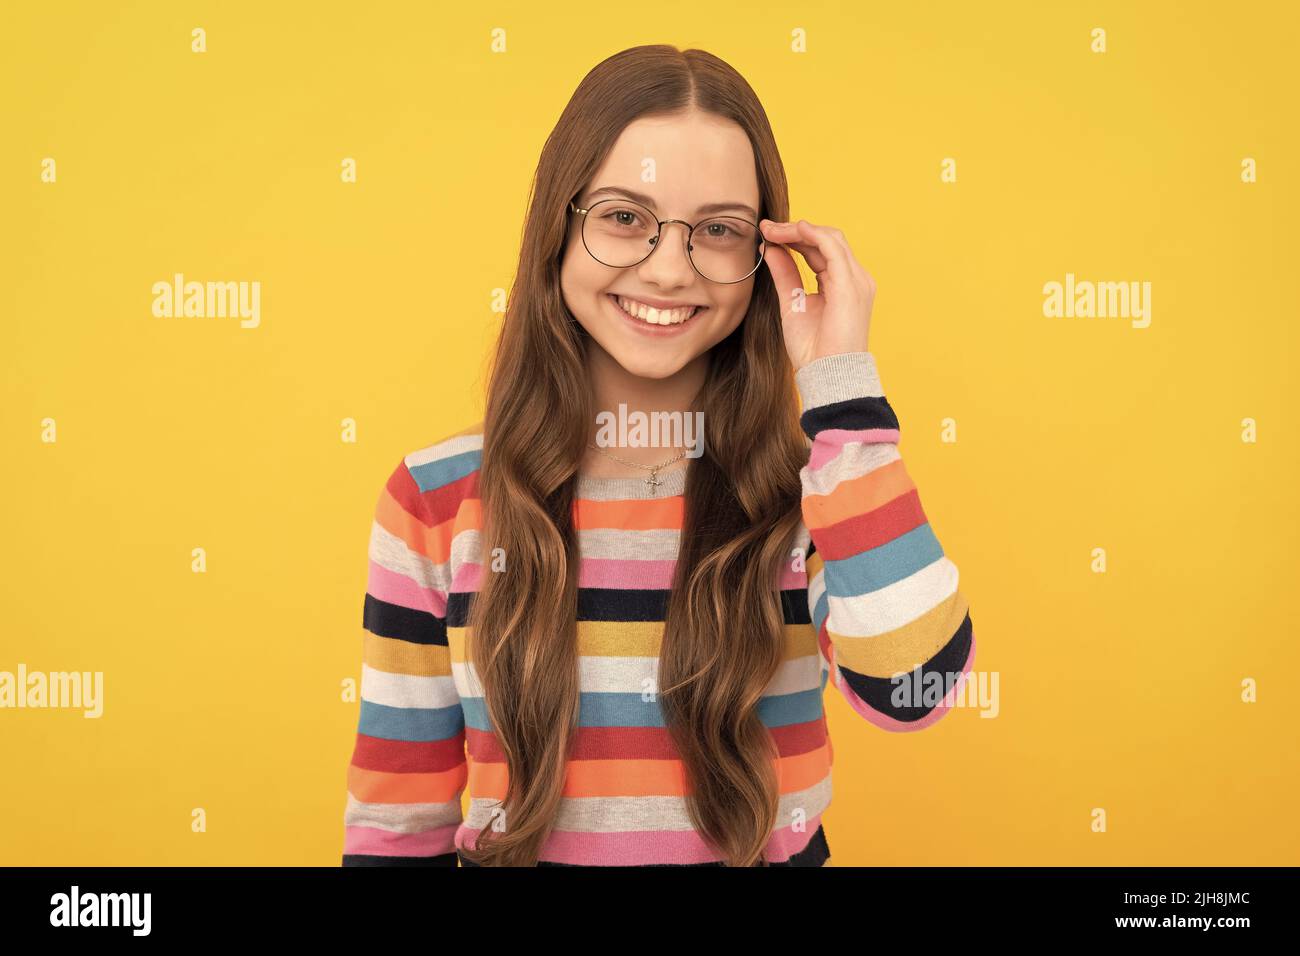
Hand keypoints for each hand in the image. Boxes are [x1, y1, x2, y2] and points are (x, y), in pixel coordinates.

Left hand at [759, 218, 874, 371]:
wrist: (826, 374)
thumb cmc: (813, 349)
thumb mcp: (792, 303)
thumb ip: (785, 274)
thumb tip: (770, 249)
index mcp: (844, 284)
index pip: (821, 249)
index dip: (794, 237)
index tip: (768, 234)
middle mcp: (855, 278)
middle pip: (826, 239)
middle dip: (794, 230)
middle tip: (767, 228)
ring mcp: (856, 280)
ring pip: (830, 238)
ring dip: (798, 229)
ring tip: (772, 230)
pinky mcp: (851, 285)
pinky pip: (832, 248)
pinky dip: (811, 235)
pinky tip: (791, 232)